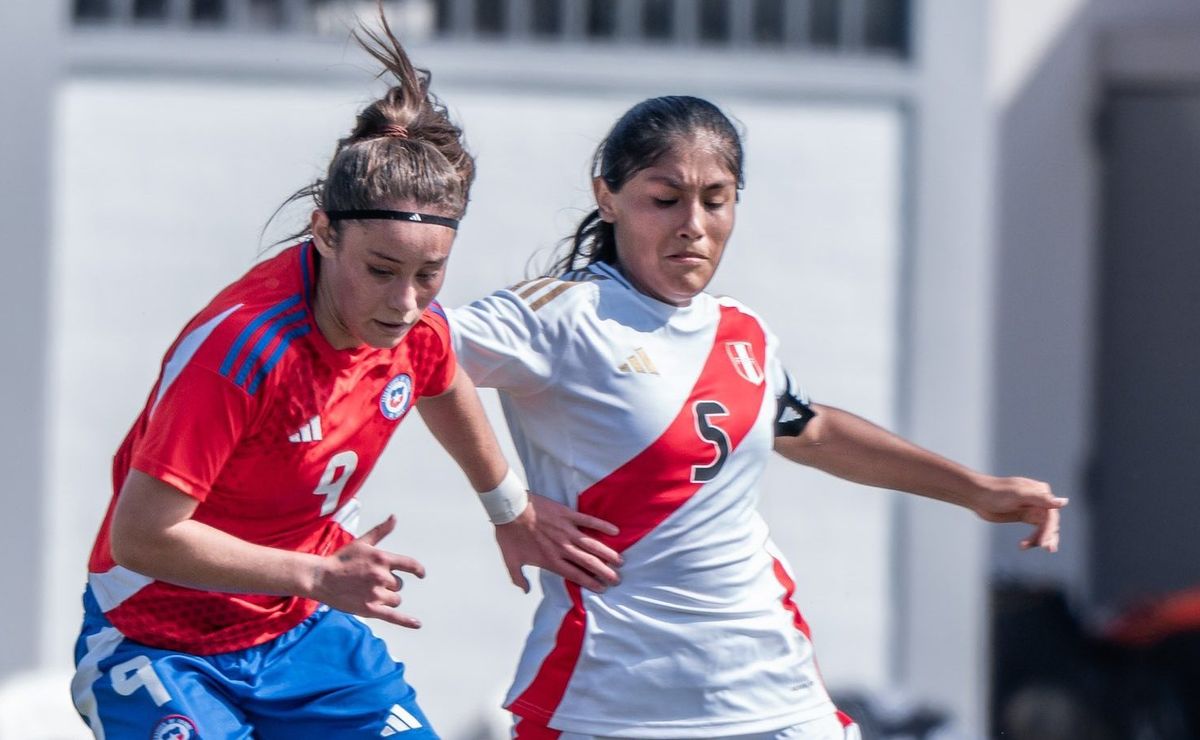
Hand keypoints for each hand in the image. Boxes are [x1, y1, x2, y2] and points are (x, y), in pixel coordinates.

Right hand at [310, 515, 425, 627]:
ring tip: (367, 593)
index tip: (421, 574)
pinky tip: (417, 624)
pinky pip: (393, 616)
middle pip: (399, 585)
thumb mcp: (362, 542)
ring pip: (395, 599)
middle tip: (368, 582)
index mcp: (382, 559)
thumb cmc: (341, 560)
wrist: (321, 578)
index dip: (418, 570)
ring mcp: (375, 594)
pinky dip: (406, 621)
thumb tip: (394, 518)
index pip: (409, 564)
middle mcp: (381, 576)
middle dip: (389, 584)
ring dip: (387, 598)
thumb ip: (381, 531)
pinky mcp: (369, 609)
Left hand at [494, 494, 621, 592]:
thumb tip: (525, 590)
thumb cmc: (509, 534)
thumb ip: (518, 578)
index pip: (576, 575)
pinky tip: (615, 531)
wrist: (510, 509)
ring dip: (608, 553)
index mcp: (551, 560)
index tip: (602, 588)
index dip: (591, 583)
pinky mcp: (567, 515)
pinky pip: (589, 521)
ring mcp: (567, 531)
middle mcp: (563, 548)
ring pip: (593, 545)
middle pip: (589, 563)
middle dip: (605, 572)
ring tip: (620, 561)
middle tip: (617, 579)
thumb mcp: (511, 560)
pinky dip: (603, 526)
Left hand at [971, 477, 1067, 551]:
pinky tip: (1024, 546)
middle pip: (1050, 522)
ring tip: (1033, 548)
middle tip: (1045, 548)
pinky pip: (1035, 530)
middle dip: (1048, 536)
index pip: (1051, 514)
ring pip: (1044, 528)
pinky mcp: (1024, 516)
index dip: (1049, 529)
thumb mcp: (1018, 495)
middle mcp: (1039, 500)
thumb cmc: (996, 492)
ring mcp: (1032, 509)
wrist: (977, 495)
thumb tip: (1064, 502)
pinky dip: (1033, 539)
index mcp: (1041, 492)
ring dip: (1041, 539)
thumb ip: (1040, 499)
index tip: (1043, 543)